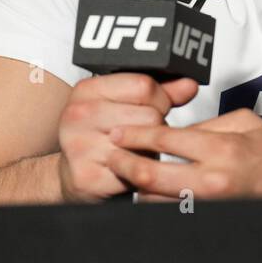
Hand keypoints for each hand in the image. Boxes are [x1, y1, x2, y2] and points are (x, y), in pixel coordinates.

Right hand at [57, 73, 197, 202]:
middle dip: (156, 128)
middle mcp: (79, 114)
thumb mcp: (122, 105)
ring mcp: (81, 146)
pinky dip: (140, 174)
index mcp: (87, 89)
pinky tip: (128, 170)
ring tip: (135, 150)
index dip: (160, 98)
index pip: (144, 85)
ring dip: (150, 151)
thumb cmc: (100, 136)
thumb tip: (189, 85)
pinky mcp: (88, 177)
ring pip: (146, 144)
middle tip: (140, 135)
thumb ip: (159, 93)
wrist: (72, 175)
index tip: (155, 107)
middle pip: (150, 116)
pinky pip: (136, 172)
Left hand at [106, 108, 261, 200]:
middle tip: (111, 154)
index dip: (135, 134)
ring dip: (137, 188)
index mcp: (220, 150)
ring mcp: (210, 207)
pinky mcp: (210, 221)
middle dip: (124, 163)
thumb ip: (206, 124)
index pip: (164, 140)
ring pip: (155, 202)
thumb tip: (172, 130)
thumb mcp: (245, 124)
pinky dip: (157, 204)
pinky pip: (172, 215)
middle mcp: (212, 182)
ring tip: (126, 175)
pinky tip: (151, 195)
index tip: (119, 132)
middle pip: (149, 176)